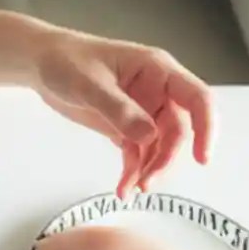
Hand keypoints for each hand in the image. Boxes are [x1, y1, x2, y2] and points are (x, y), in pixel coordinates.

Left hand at [32, 32, 214, 199]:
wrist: (42, 64)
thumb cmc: (67, 60)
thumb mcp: (89, 83)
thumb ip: (118, 109)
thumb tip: (149, 136)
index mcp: (158, 71)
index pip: (197, 98)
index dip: (205, 127)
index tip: (201, 157)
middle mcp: (156, 92)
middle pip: (176, 130)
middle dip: (166, 158)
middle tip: (147, 182)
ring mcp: (142, 111)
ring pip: (158, 146)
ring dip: (150, 169)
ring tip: (133, 189)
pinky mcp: (124, 126)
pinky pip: (136, 152)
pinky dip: (132, 170)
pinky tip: (123, 188)